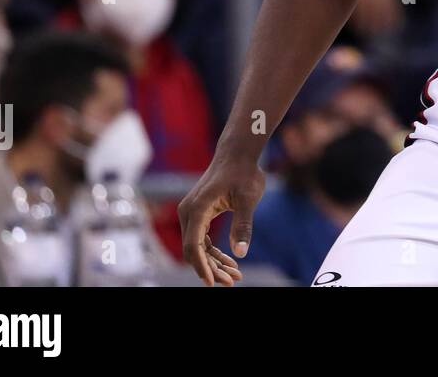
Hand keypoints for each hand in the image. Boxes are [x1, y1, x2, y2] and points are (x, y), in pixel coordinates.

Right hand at [178, 155, 264, 285]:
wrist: (237, 154)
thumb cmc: (244, 173)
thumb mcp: (248, 199)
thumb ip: (243, 225)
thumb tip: (241, 253)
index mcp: (197, 208)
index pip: (193, 246)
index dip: (202, 267)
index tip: (213, 283)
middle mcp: (188, 211)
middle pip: (194, 250)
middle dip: (212, 269)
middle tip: (232, 282)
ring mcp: (191, 213)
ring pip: (198, 246)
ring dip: (214, 262)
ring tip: (234, 275)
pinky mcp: (198, 213)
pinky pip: (201, 238)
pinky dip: (214, 251)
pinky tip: (230, 261)